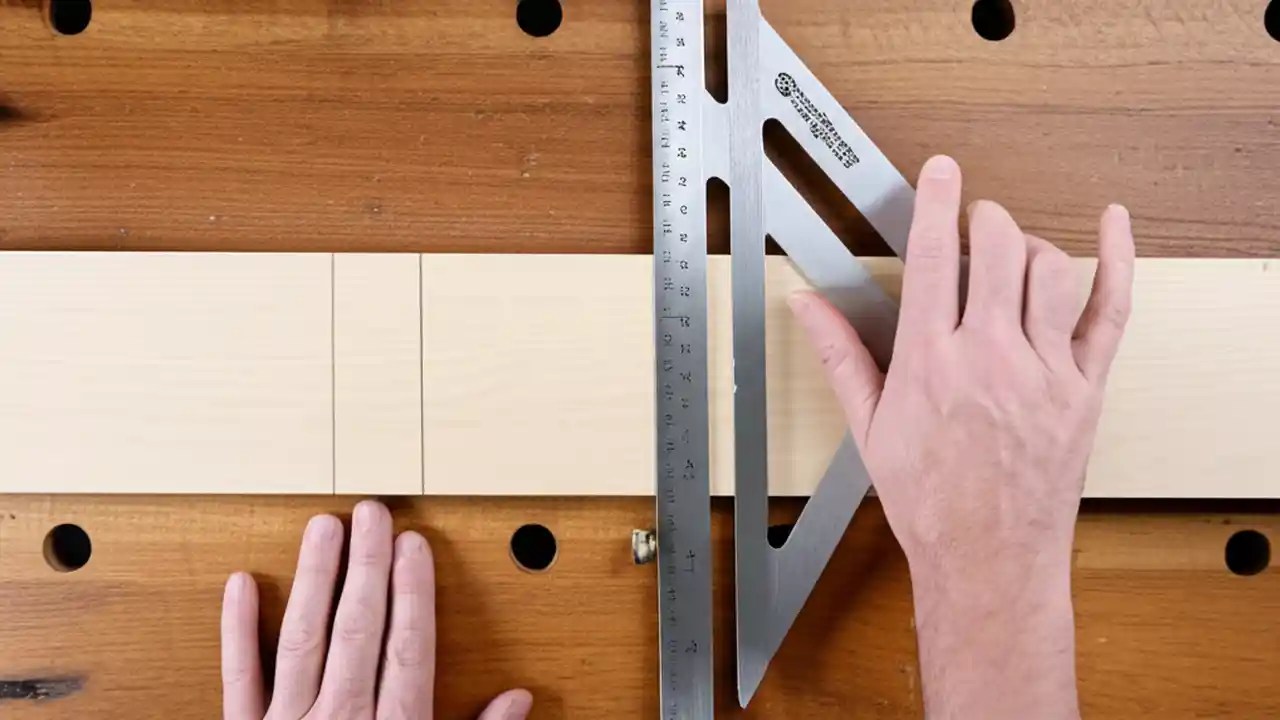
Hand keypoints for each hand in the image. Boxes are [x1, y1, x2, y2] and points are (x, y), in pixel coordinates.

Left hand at [220, 501, 531, 719]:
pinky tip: (242, 586)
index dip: (413, 592)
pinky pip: (237, 679)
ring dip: (314, 581)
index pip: (407, 649)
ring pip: (303, 640)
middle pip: (358, 631)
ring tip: (323, 529)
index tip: (414, 547)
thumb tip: (518, 702)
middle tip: (372, 513)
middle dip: (367, 567)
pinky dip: (237, 632)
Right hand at [789, 155, 1133, 718]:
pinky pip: (1111, 311)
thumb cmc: (928, 500)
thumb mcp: (868, 427)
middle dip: (985, 220)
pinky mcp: (1083, 388)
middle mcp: (990, 358)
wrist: (988, 558)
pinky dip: (1118, 260)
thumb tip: (806, 305)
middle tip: (973, 226)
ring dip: (1030, 246)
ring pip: (1051, 270)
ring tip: (1012, 257)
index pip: (936, 257)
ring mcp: (1044, 372)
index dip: (938, 202)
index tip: (941, 171)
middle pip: (999, 249)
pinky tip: (1113, 226)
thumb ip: (839, 356)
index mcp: (931, 363)